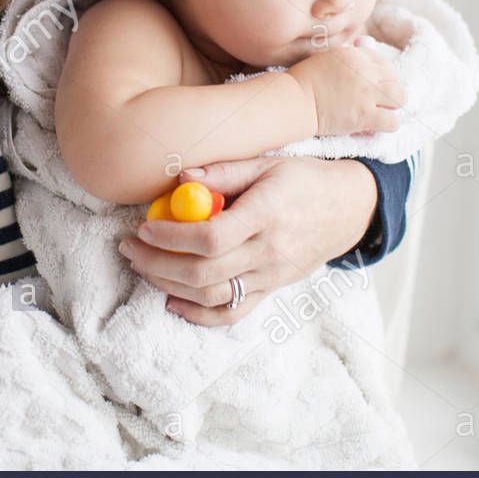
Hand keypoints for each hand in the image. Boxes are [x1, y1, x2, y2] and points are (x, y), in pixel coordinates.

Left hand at [117, 155, 378, 325]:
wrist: (349, 209)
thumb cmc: (304, 180)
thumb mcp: (268, 163)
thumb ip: (225, 171)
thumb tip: (181, 178)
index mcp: (267, 215)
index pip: (212, 237)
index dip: (171, 236)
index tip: (145, 226)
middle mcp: (269, 252)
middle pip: (204, 272)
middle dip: (157, 262)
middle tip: (129, 247)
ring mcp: (271, 277)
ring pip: (212, 296)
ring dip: (168, 286)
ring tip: (142, 265)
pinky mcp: (272, 291)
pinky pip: (232, 312)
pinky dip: (199, 315)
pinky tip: (172, 301)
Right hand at [285, 38, 405, 136]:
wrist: (293, 101)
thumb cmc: (304, 80)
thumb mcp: (328, 57)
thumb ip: (351, 53)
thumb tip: (369, 43)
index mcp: (356, 55)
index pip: (384, 62)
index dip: (381, 75)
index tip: (373, 84)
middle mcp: (365, 72)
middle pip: (396, 80)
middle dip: (390, 90)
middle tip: (378, 99)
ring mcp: (366, 94)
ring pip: (401, 98)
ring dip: (392, 106)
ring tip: (380, 111)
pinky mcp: (364, 116)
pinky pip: (393, 121)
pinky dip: (387, 124)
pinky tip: (376, 125)